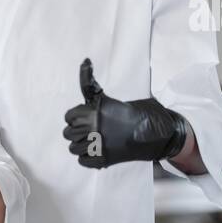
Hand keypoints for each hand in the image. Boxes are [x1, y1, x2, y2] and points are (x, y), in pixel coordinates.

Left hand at [62, 58, 186, 167]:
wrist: (153, 132)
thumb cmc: (130, 112)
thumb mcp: (107, 98)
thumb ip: (90, 85)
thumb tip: (85, 61)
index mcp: (95, 112)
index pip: (68, 117)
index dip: (76, 116)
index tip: (86, 117)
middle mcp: (95, 128)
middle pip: (68, 133)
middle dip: (77, 130)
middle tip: (91, 129)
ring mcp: (98, 146)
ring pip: (73, 148)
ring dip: (81, 145)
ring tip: (93, 140)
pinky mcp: (103, 160)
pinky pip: (82, 161)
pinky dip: (88, 157)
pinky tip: (97, 150)